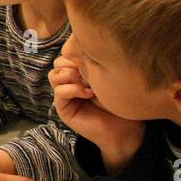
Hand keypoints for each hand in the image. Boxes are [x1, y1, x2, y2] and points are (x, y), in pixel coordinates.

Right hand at [50, 56, 143, 171]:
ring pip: (54, 75)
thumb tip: (88, 50)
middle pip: (59, 62)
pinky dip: (72, 89)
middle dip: (73, 62)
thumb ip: (95, 65)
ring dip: (69, 75)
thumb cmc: (122, 103)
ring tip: (87, 82)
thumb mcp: (109, 78)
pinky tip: (88, 93)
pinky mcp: (64, 108)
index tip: (95, 58)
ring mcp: (66, 95)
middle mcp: (71, 82)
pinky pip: (59, 91)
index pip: (68, 53)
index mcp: (81, 72)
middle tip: (90, 70)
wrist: (126, 130)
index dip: (78, 52)